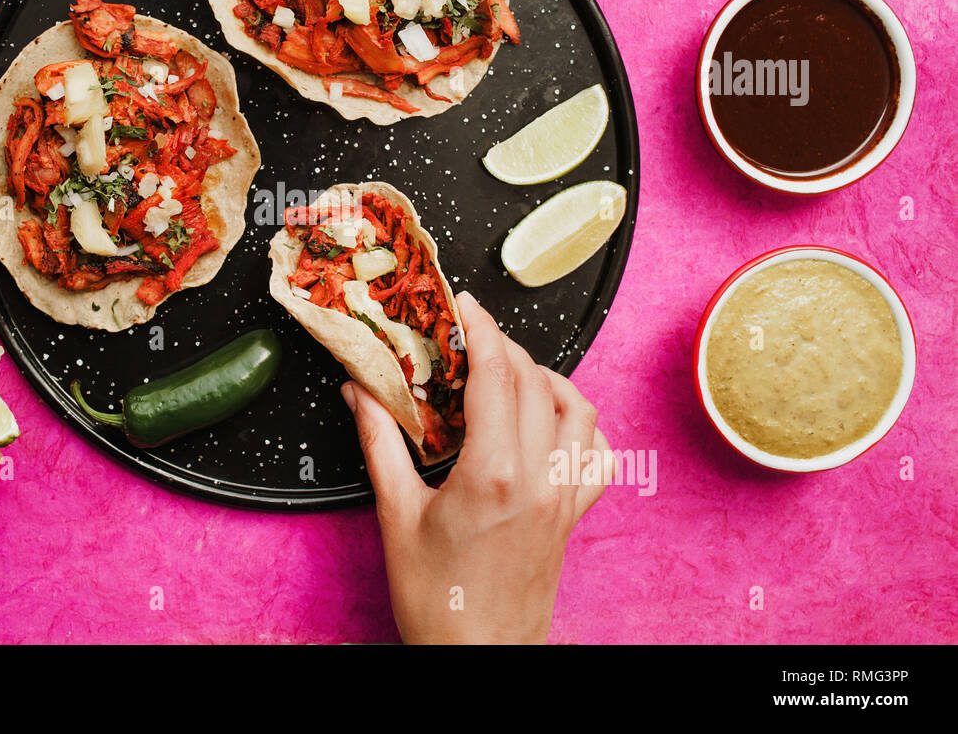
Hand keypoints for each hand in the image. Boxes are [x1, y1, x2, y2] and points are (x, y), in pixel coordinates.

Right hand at [343, 292, 609, 643]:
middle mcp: (540, 477)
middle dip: (502, 345)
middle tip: (467, 335)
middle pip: (535, 380)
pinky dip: (579, 422)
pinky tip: (549, 419)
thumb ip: (380, 442)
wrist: (480, 654)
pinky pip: (597, 451)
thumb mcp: (396, 514)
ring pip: (578, 407)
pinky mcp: (575, 512)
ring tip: (506, 372)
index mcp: (493, 473)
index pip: (497, 374)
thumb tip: (361, 390)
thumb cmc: (437, 599)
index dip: (481, 329)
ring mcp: (565, 494)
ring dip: (544, 376)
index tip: (463, 305)